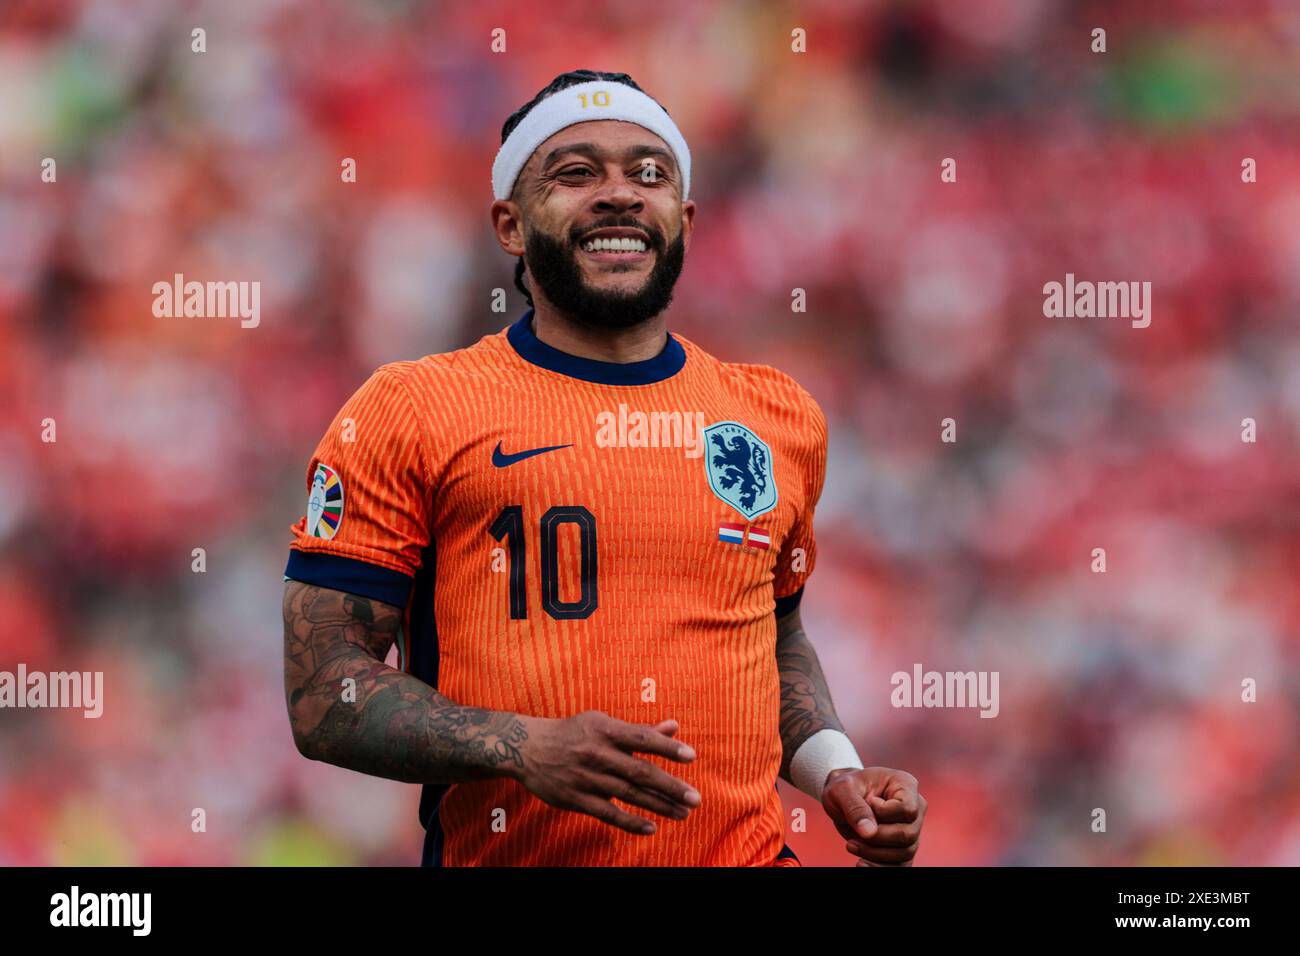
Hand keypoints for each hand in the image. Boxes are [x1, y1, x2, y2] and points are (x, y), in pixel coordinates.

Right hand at [514, 711, 701, 834]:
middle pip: (640, 771)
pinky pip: (608, 813)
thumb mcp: (602, 723)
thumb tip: (674, 727)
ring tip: (683, 813)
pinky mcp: (576, 799)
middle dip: (670, 786)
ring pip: (629, 794)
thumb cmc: (573, 732)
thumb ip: (639, 730)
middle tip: (695, 798)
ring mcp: (587, 778)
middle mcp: (597, 753)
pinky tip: (651, 828)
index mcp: (606, 730)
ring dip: (658, 806)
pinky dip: (630, 822)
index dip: (668, 748)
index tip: (692, 757)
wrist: (527, 748)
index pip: (642, 738)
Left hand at [822, 766, 924, 865]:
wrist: (842, 799)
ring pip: (905, 852)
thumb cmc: (845, 788)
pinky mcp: (904, 845)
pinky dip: (881, 867)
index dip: (884, 813)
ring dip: (875, 855)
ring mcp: (911, 827)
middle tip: (852, 836)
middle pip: (908, 834)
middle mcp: (915, 806)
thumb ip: (855, 808)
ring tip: (851, 845)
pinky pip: (901, 864)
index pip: (907, 809)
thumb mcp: (842, 790)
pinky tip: (862, 864)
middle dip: (877, 839)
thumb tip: (868, 832)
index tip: (867, 803)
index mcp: (905, 784)